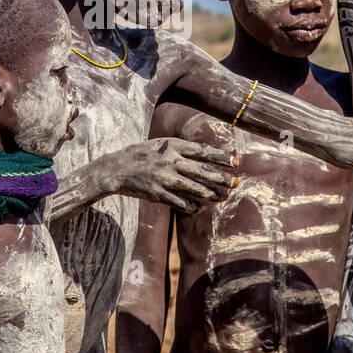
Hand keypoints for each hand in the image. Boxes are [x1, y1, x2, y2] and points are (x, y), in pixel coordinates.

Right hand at [115, 138, 236, 212]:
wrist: (116, 168)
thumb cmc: (142, 155)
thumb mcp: (160, 144)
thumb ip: (180, 149)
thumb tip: (205, 155)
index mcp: (172, 145)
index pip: (202, 151)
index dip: (220, 157)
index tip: (235, 162)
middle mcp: (170, 160)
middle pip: (201, 171)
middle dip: (221, 178)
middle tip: (235, 182)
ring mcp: (164, 177)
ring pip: (193, 188)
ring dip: (211, 194)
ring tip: (223, 196)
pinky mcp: (157, 193)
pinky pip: (179, 202)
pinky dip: (192, 206)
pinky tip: (201, 208)